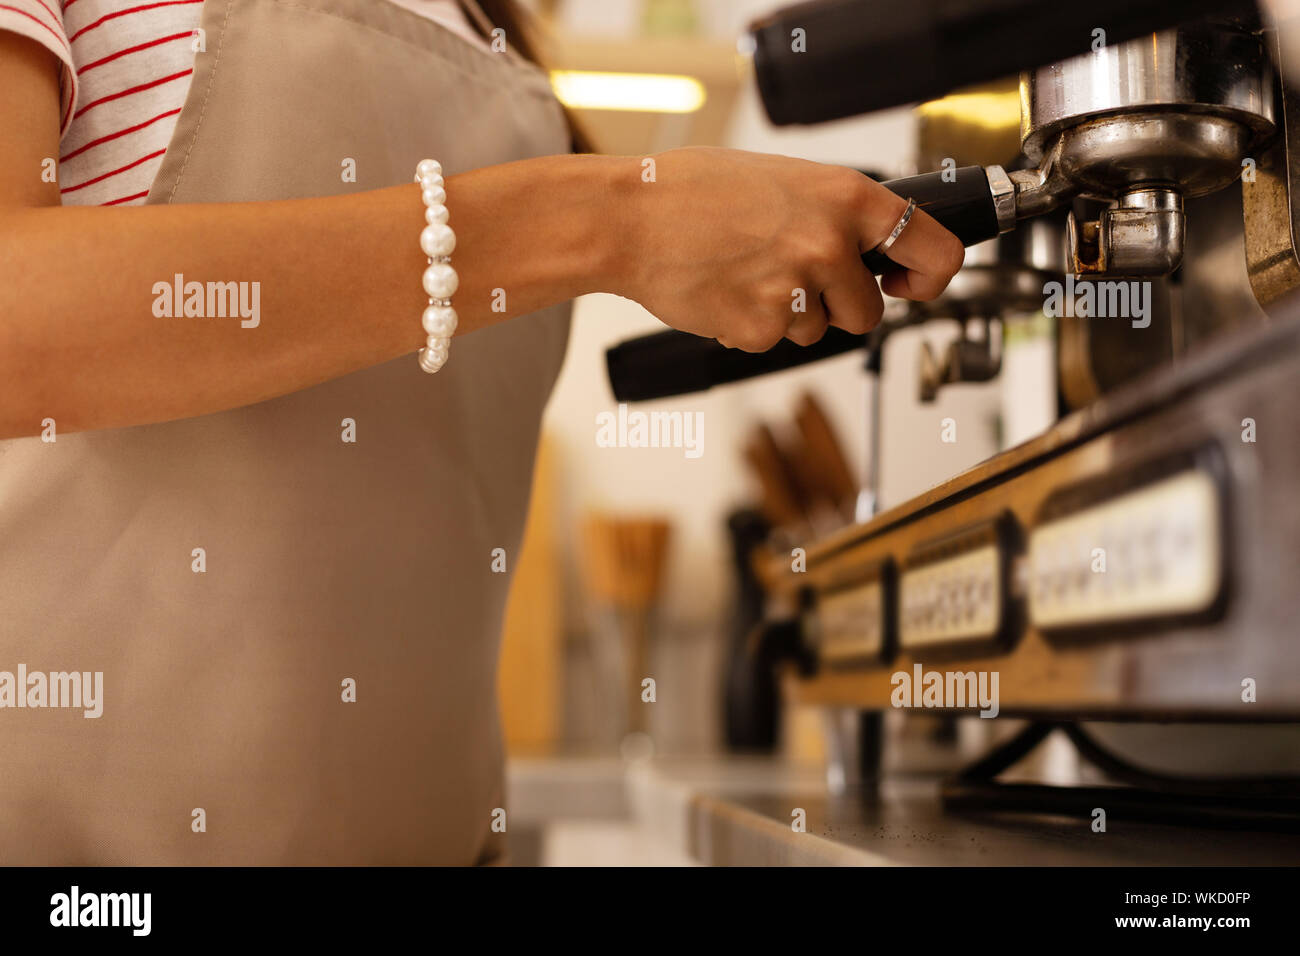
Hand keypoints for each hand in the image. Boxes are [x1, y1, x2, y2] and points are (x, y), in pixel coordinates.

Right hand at [611, 147, 965, 350]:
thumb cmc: (693, 191)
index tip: (910, 285)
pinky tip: (725, 290)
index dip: (928, 279)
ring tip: (746, 272)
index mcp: (847, 198)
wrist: (630, 220)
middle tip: (794, 278)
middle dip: (837, 306)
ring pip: (817, 331)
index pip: (935, 251)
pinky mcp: (761, 329)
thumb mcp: (785, 179)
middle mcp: (830, 245)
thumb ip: (835, 212)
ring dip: (789, 315)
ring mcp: (797, 291)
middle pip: (868, 312)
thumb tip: (869, 246)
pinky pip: (773, 342)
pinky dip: (751, 326)